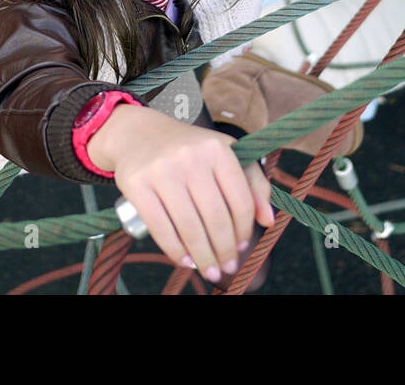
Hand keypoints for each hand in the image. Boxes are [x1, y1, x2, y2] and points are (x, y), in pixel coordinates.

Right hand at [86, 104, 275, 281]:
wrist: (140, 134)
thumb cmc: (190, 150)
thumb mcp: (226, 153)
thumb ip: (254, 182)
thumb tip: (268, 220)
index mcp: (218, 149)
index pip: (240, 200)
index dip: (245, 230)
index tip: (242, 246)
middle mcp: (191, 157)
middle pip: (216, 218)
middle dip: (225, 250)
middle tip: (227, 267)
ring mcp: (162, 170)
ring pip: (189, 227)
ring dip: (203, 257)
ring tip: (210, 271)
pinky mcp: (137, 184)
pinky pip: (160, 227)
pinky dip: (175, 251)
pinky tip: (186, 261)